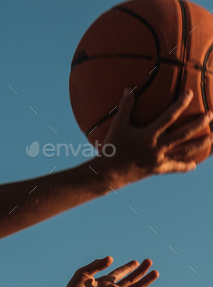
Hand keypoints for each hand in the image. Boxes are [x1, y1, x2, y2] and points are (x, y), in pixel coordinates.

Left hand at [53, 256, 157, 286]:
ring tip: (155, 272)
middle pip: (129, 279)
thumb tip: (111, 258)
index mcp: (103, 282)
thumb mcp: (83, 273)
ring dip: (145, 281)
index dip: (127, 267)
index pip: (119, 273)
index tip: (136, 262)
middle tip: (149, 261)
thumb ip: (96, 265)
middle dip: (139, 271)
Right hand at [96, 88, 212, 184]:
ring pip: (183, 151)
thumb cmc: (112, 147)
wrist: (108, 173)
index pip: (169, 117)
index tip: (190, 94)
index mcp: (148, 135)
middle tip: (210, 115)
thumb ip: (125, 106)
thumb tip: (129, 88)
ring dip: (199, 145)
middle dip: (198, 124)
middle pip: (183, 134)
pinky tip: (193, 165)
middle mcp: (156, 147)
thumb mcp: (118, 126)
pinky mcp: (156, 169)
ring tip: (211, 138)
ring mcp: (158, 160)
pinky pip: (173, 168)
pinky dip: (184, 167)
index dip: (180, 104)